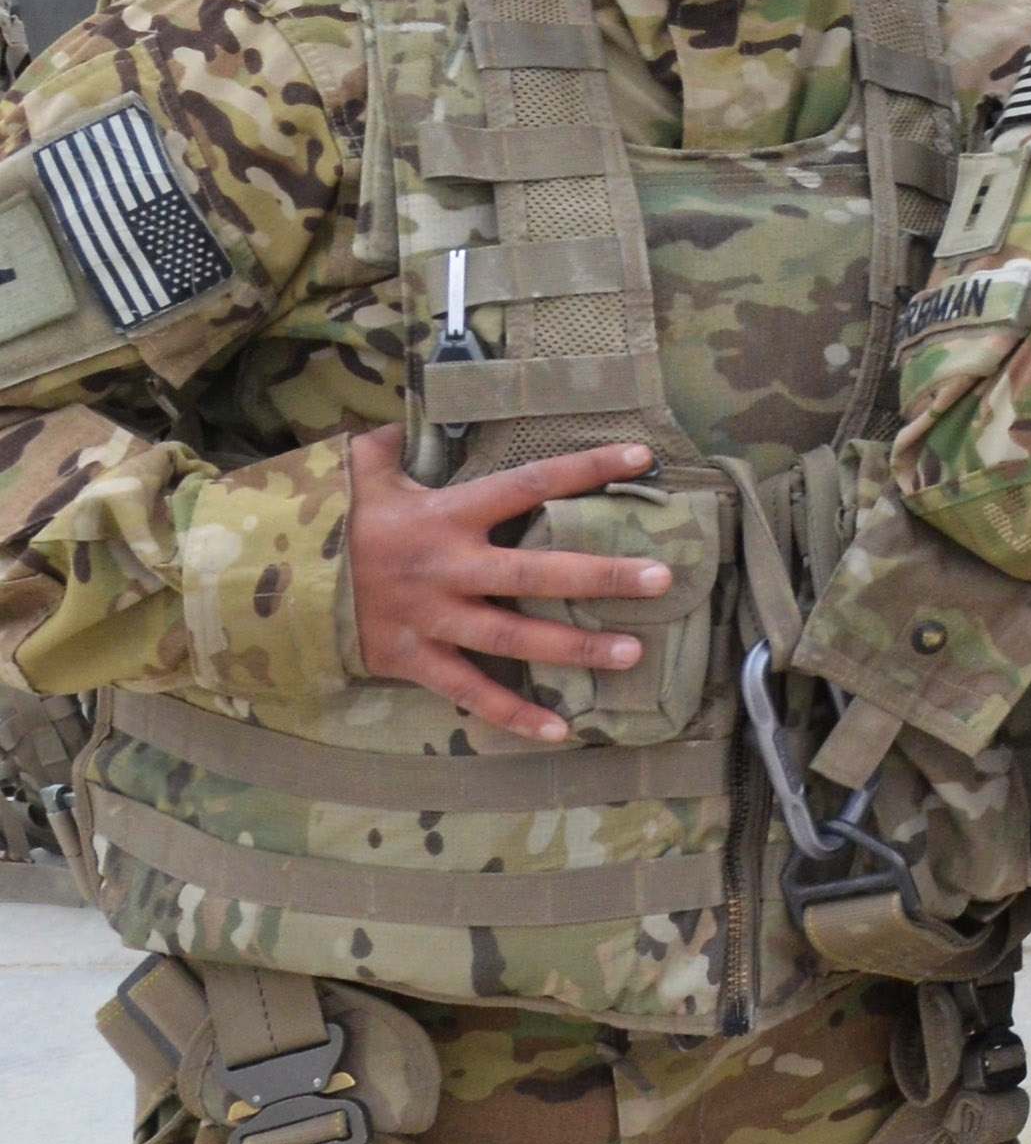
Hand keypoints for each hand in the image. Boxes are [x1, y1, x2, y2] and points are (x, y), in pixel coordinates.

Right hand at [344, 427, 668, 744]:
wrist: (257, 582)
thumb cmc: (326, 523)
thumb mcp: (356, 472)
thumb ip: (393, 443)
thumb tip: (414, 413)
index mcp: (443, 515)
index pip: (527, 484)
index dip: (584, 467)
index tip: (641, 455)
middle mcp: (444, 568)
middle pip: (533, 572)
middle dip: (599, 576)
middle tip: (660, 578)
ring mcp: (429, 619)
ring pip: (512, 636)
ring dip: (574, 647)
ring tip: (632, 654)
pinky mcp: (410, 661)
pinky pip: (469, 693)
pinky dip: (513, 715)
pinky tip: (561, 730)